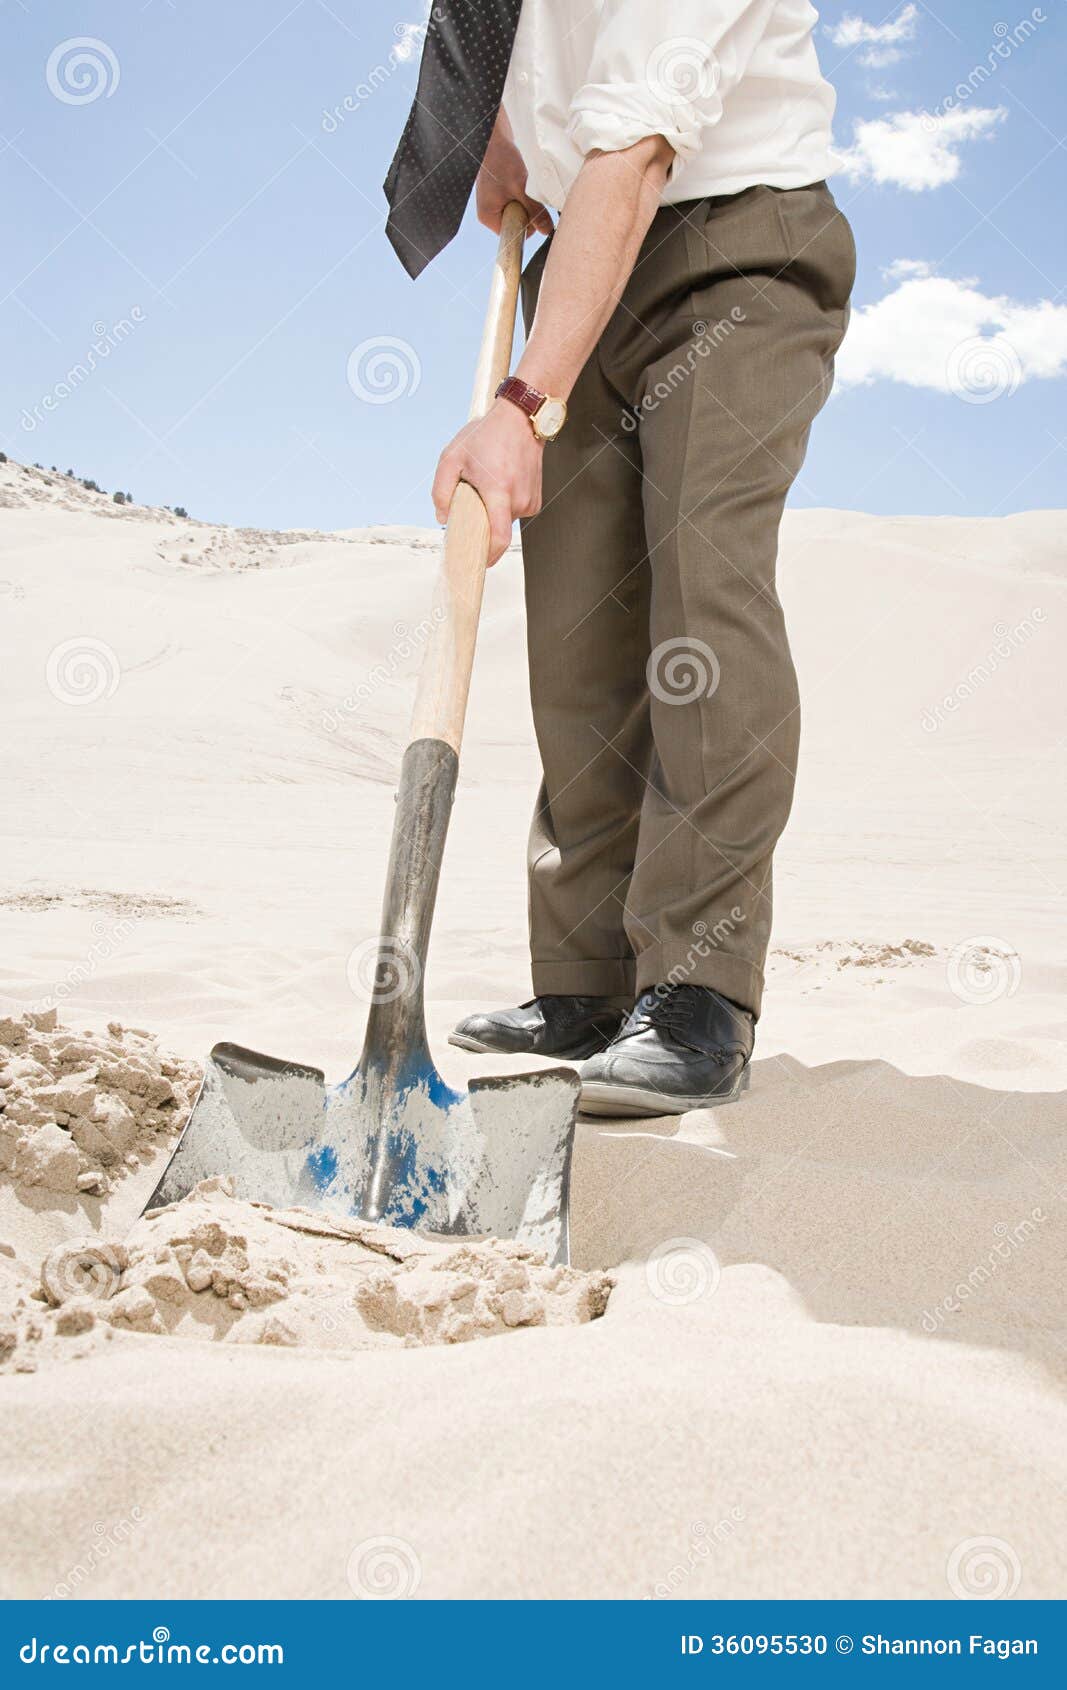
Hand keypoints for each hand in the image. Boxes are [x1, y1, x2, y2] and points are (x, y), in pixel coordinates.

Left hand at [432, 399, 543, 564]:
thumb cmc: (487, 435)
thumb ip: (440, 489)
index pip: (499, 538)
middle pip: (495, 529)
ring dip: (492, 510)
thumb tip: (442, 517)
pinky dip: (502, 505)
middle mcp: (518, 499)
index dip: (488, 556)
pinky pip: (513, 513)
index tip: (476, 565)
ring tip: (488, 483)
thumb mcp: (452, 456)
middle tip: (472, 498)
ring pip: (504, 521)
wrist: (521, 419)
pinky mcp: (535, 499)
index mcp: (499, 491)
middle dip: (480, 521)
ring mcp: (530, 500)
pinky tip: (500, 482)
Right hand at [476, 118, 552, 237]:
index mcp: (488, 217)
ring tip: (522, 183)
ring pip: (519, 211)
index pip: (512, 234)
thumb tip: (547, 231)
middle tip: (526, 192)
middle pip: (516, 223)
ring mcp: (494, 202)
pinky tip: (520, 179)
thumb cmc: (501, 161)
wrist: (494, 137)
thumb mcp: (521, 189)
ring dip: (526, 200)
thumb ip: (534, 212)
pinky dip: (523, 192)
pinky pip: (517, 200)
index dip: (526, 226)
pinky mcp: (500, 192)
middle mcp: (489, 212)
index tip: (533, 210)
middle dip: (527, 211)